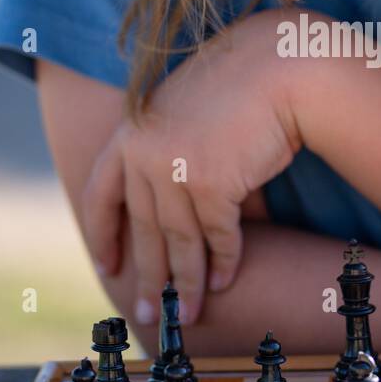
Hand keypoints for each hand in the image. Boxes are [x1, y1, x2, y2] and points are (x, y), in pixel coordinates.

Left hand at [82, 9, 300, 325]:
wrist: (279, 66)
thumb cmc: (239, 86)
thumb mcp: (184, 113)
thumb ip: (164, 151)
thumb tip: (162, 205)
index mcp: (130, 134)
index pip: (101, 196)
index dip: (104, 236)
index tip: (109, 266)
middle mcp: (144, 154)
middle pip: (142, 230)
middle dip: (148, 278)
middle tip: (149, 315)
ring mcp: (174, 169)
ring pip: (179, 242)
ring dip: (186, 284)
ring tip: (189, 314)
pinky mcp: (210, 183)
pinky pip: (217, 235)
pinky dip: (223, 263)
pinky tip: (224, 282)